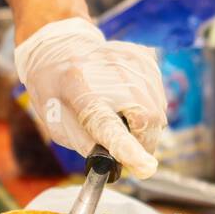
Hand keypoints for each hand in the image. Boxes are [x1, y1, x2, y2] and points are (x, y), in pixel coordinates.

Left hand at [14, 18, 166, 178]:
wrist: (61, 45)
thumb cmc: (56, 89)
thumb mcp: (57, 124)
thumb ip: (87, 145)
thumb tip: (118, 164)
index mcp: (81, 92)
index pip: (107, 124)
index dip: (127, 148)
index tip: (145, 168)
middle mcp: (111, 74)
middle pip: (146, 120)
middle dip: (144, 145)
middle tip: (128, 150)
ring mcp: (133, 63)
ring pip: (158, 112)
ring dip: (147, 128)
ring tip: (123, 119)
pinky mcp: (146, 60)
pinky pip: (159, 98)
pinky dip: (149, 110)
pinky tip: (128, 102)